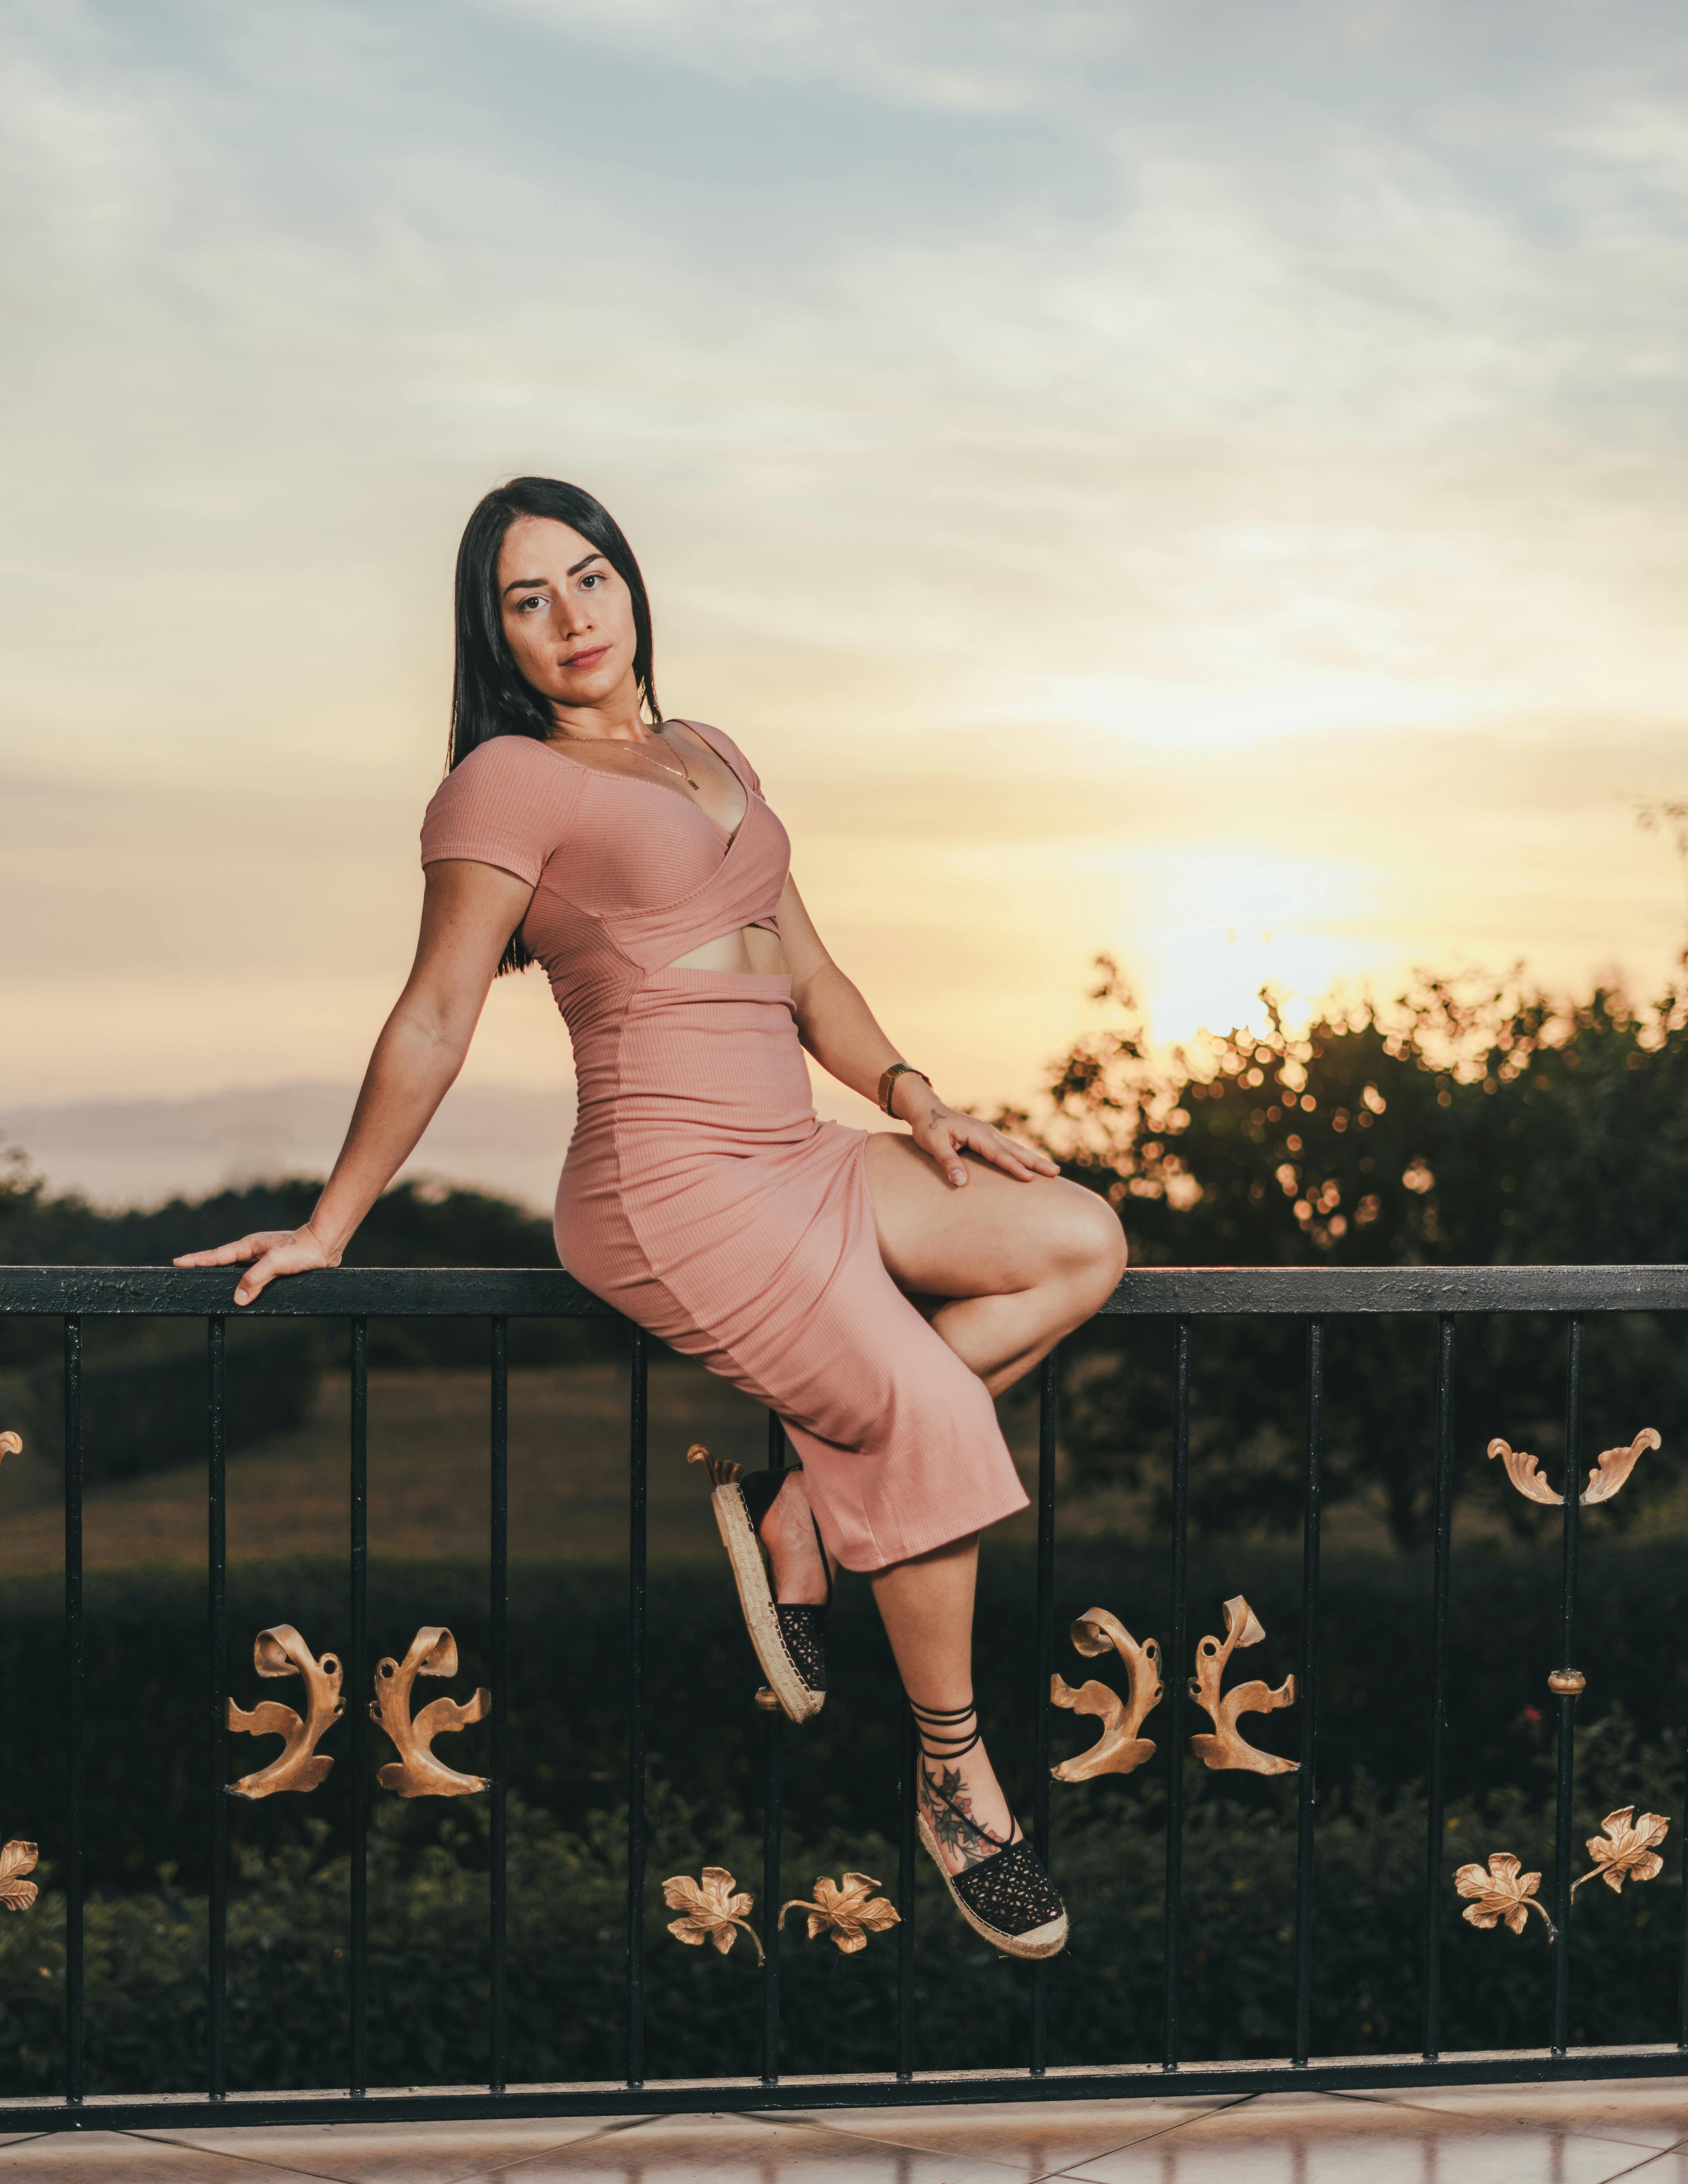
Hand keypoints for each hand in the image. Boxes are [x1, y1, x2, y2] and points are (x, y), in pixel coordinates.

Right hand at [172, 1225, 339, 1306]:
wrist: (325, 1245)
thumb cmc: (302, 1251)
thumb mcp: (276, 1264)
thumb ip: (255, 1279)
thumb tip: (238, 1298)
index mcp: (248, 1246)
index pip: (216, 1256)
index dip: (197, 1260)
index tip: (177, 1262)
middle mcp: (252, 1251)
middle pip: (222, 1260)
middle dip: (203, 1265)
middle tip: (184, 1270)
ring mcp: (261, 1257)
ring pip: (235, 1269)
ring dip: (222, 1274)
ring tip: (205, 1281)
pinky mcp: (272, 1266)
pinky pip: (250, 1275)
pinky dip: (240, 1281)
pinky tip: (239, 1289)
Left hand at [897, 1086, 1060, 1188]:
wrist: (927, 1110)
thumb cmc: (929, 1127)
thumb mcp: (933, 1145)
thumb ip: (948, 1162)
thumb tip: (961, 1182)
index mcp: (977, 1133)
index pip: (998, 1154)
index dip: (1014, 1167)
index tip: (1029, 1178)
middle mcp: (988, 1132)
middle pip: (1015, 1150)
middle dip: (1036, 1162)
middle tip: (1056, 1173)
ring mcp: (990, 1134)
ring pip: (1016, 1149)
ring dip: (1034, 1159)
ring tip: (1054, 1171)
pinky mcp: (988, 1138)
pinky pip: (1010, 1149)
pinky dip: (1024, 1157)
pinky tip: (1033, 1164)